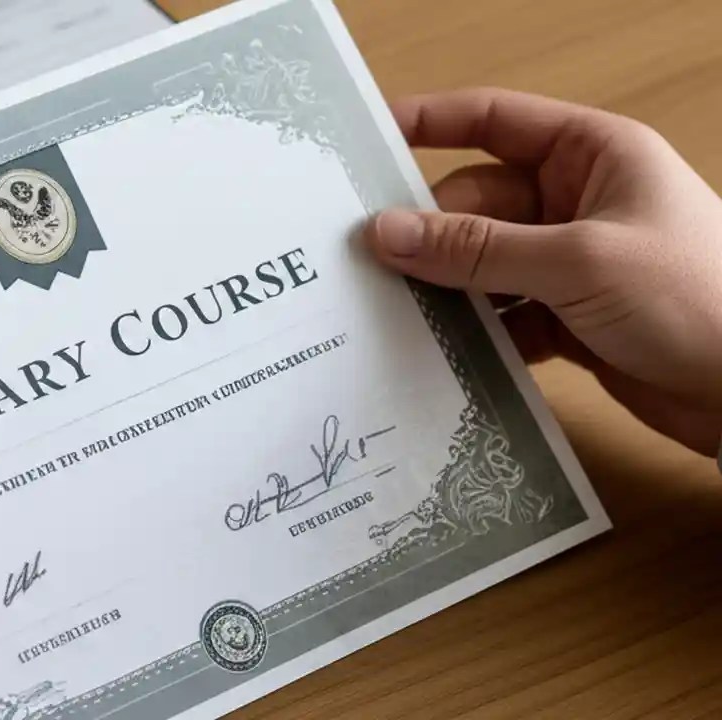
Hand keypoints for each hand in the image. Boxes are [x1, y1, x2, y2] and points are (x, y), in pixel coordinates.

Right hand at [364, 87, 721, 456]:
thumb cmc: (692, 297)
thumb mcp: (577, 262)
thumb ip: (475, 249)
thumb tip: (384, 232)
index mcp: (591, 155)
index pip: (493, 121)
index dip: (428, 123)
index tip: (364, 140)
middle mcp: (575, 201)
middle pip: (473, 204)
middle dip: (425, 232)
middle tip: (361, 262)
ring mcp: (569, 263)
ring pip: (479, 265)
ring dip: (442, 289)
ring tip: (385, 310)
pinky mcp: (566, 319)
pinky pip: (498, 315)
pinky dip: (471, 333)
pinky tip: (435, 352)